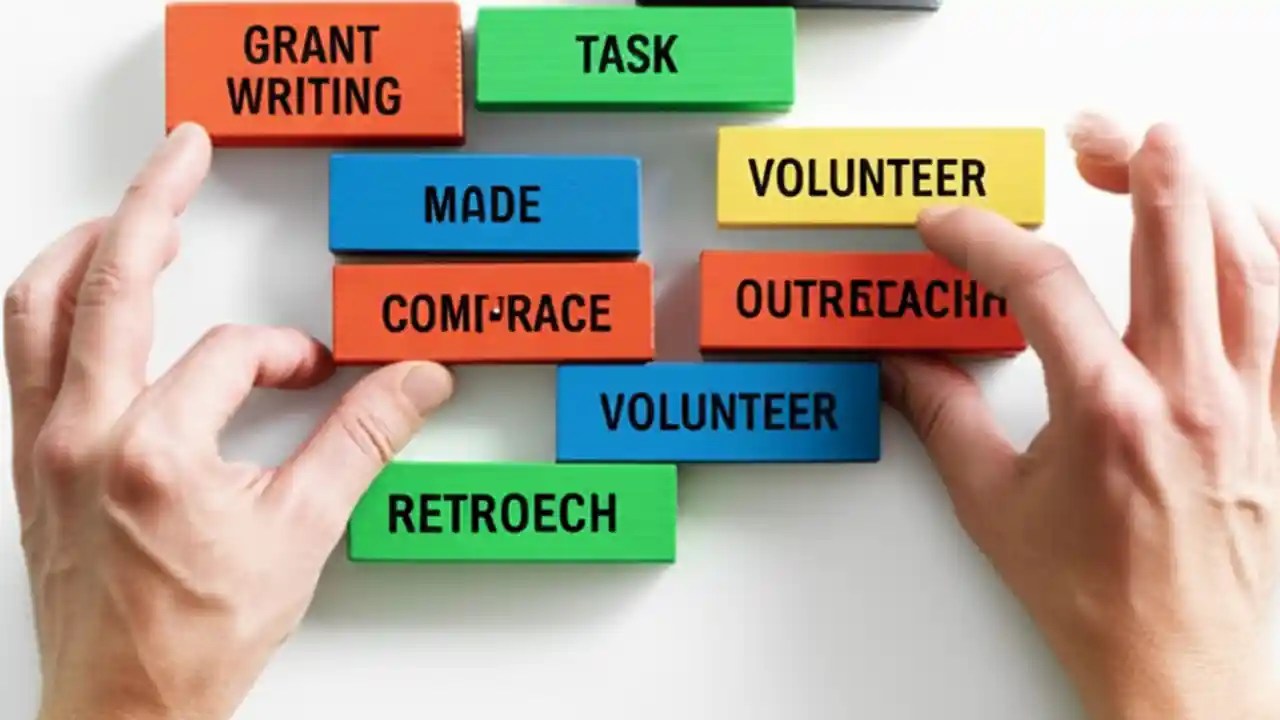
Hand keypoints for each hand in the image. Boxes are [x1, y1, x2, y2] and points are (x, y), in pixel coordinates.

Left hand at [6, 124, 453, 719]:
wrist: (124, 707)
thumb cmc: (194, 640)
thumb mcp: (301, 536)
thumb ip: (361, 442)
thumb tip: (414, 382)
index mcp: (153, 452)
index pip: (230, 356)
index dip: (285, 355)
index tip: (315, 374)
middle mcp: (83, 435)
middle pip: (107, 283)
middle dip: (152, 203)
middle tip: (185, 154)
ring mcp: (44, 444)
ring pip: (37, 307)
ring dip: (83, 247)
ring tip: (126, 213)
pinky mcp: (30, 460)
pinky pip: (23, 352)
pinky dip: (52, 304)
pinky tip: (84, 298)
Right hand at [884, 116, 1278, 719]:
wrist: (1180, 663)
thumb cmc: (1094, 597)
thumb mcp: (992, 504)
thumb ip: (942, 419)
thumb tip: (902, 370)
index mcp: (1107, 410)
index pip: (1039, 283)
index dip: (984, 237)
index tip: (949, 226)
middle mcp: (1189, 392)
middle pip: (1173, 233)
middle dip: (1129, 162)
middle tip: (1091, 136)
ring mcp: (1250, 399)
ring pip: (1249, 258)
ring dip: (1207, 190)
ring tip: (1169, 155)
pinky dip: (1266, 254)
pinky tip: (1242, 232)